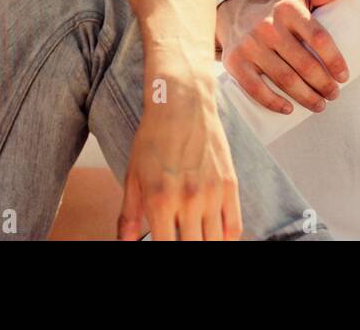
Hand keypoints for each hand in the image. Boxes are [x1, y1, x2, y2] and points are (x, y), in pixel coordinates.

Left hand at [117, 56, 240, 240]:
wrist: (182, 103)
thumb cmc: (154, 137)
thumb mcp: (133, 175)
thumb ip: (129, 215)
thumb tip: (125, 244)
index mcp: (159, 201)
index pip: (167, 249)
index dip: (166, 255)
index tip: (165, 247)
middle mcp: (187, 201)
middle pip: (193, 249)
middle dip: (185, 248)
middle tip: (179, 239)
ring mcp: (211, 194)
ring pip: (215, 243)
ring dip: (205, 244)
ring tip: (194, 237)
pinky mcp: (229, 185)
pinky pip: (234, 227)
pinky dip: (226, 239)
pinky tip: (214, 236)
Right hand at [219, 0, 349, 114]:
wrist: (235, 16)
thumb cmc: (277, 11)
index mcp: (288, 10)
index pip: (319, 38)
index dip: (335, 60)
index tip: (344, 76)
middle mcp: (268, 27)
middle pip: (304, 63)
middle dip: (324, 84)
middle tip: (334, 94)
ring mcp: (250, 46)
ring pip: (284, 79)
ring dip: (306, 97)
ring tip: (320, 105)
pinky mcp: (235, 63)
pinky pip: (256, 88)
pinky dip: (274, 102)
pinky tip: (289, 109)